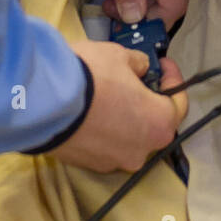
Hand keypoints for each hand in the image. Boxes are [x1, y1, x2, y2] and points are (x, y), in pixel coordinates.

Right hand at [53, 41, 187, 173]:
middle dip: (147, 100)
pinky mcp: (86, 165)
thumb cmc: (91, 75)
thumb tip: (140, 69)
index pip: (179, 103)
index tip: (162, 64)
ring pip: (126, 137)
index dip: (173, 80)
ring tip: (107, 94)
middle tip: (135, 78)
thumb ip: (137, 64)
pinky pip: (101, 144)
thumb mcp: (120, 56)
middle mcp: (141, 151)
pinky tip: (87, 109)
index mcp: (159, 124)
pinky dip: (100, 128)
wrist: (42, 101)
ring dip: (122, 117)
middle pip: (152, 124)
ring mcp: (112, 162)